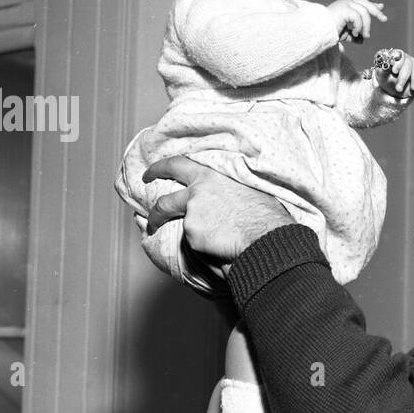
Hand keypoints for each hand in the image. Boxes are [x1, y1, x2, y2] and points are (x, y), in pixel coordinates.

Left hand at [143, 156, 292, 266]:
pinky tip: (211, 247)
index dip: (160, 168)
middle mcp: (197, 192)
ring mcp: (192, 213)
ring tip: (159, 233)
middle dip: (153, 210)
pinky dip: (199, 244)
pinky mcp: (192, 234)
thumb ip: (229, 191)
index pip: (178, 165)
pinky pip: (192, 241)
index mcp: (211, 176)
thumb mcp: (248, 190)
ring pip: (173, 221)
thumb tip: (230, 199)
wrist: (265, 236)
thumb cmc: (265, 215)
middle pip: (164, 200)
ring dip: (160, 225)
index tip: (150, 173)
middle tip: (148, 215)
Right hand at [328, 0, 385, 42]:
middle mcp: (347, 3)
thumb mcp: (345, 34)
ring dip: (367, 25)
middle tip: (384, 19)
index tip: (381, 7)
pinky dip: (359, 26)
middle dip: (376, 11)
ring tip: (365, 35)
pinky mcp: (344, 9)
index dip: (373, 5)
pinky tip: (354, 32)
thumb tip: (362, 41)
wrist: (319, 31)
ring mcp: (345, 5)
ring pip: (364, 12)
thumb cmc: (329, 32)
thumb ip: (353, 35)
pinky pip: (358, 17)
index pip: (363, 3)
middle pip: (366, 4)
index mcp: (347, 7)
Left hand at [372, 48, 413, 99]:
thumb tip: (387, 65)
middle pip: (407, 63)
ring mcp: (413, 64)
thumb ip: (384, 70)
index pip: (398, 55)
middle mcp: (405, 57)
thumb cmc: (386, 79)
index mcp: (394, 55)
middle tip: (398, 88)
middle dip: (403, 77)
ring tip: (413, 89)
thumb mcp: (382, 76)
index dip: (398, 63)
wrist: (392, 89)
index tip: (395, 72)